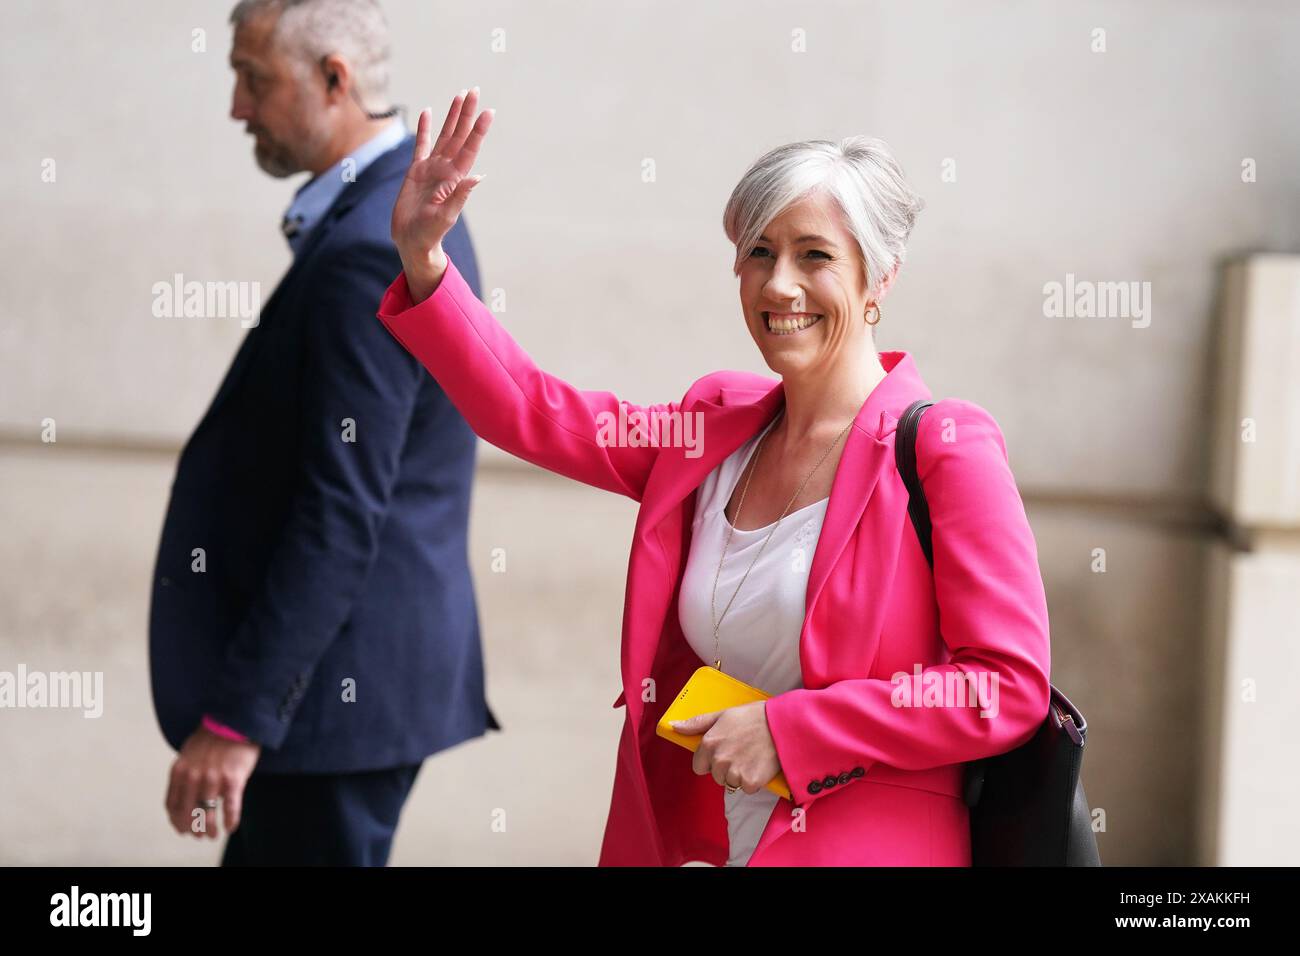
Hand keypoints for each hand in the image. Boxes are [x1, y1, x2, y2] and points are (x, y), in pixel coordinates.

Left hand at [164, 725, 260, 839]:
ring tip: (212, 836)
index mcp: (179, 770)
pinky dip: (230, 820)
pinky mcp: (233, 779)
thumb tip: (185, 794)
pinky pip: (230, 807)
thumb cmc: (213, 736)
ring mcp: (213, 778)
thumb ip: (184, 773)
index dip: (176, 821)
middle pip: (187, 813)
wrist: (235, 720)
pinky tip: (230, 827)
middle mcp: (193, 777)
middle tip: (198, 836)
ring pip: (207, 814)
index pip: (172, 805)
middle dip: (191, 828)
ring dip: (209, 829)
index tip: (182, 829)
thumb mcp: (189, 752)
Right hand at [391, 87, 493, 301]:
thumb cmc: (430, 234)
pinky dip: (425, 129)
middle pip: (458, 135)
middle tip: (474, 90)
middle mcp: (446, 169)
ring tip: (459, 95)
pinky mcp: (416, 171)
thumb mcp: (445, 216)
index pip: (469, 149)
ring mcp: (431, 168)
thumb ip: (460, 196)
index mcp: (455, 179)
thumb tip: (477, 177)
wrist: (412, 241)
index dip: (478, 130)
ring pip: (444, 136)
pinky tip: (428, 112)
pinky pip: (421, 145)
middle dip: (466, 113)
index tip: (488, 112)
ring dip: (452, 116)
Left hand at [671, 701, 781, 793]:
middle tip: (742, 752)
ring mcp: (734, 772)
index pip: (699, 766)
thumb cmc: (754, 717)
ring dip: (741, 775)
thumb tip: (675, 727)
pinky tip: (760, 765)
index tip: (723, 754)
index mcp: (709, 743)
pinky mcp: (750, 781)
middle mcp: (719, 760)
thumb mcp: (723, 715)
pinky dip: (754, 781)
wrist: (783, 725)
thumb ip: (697, 723)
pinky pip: (747, 788)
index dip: (710, 761)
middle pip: (716, 776)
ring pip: (732, 783)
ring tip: (752, 757)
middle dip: (727, 768)